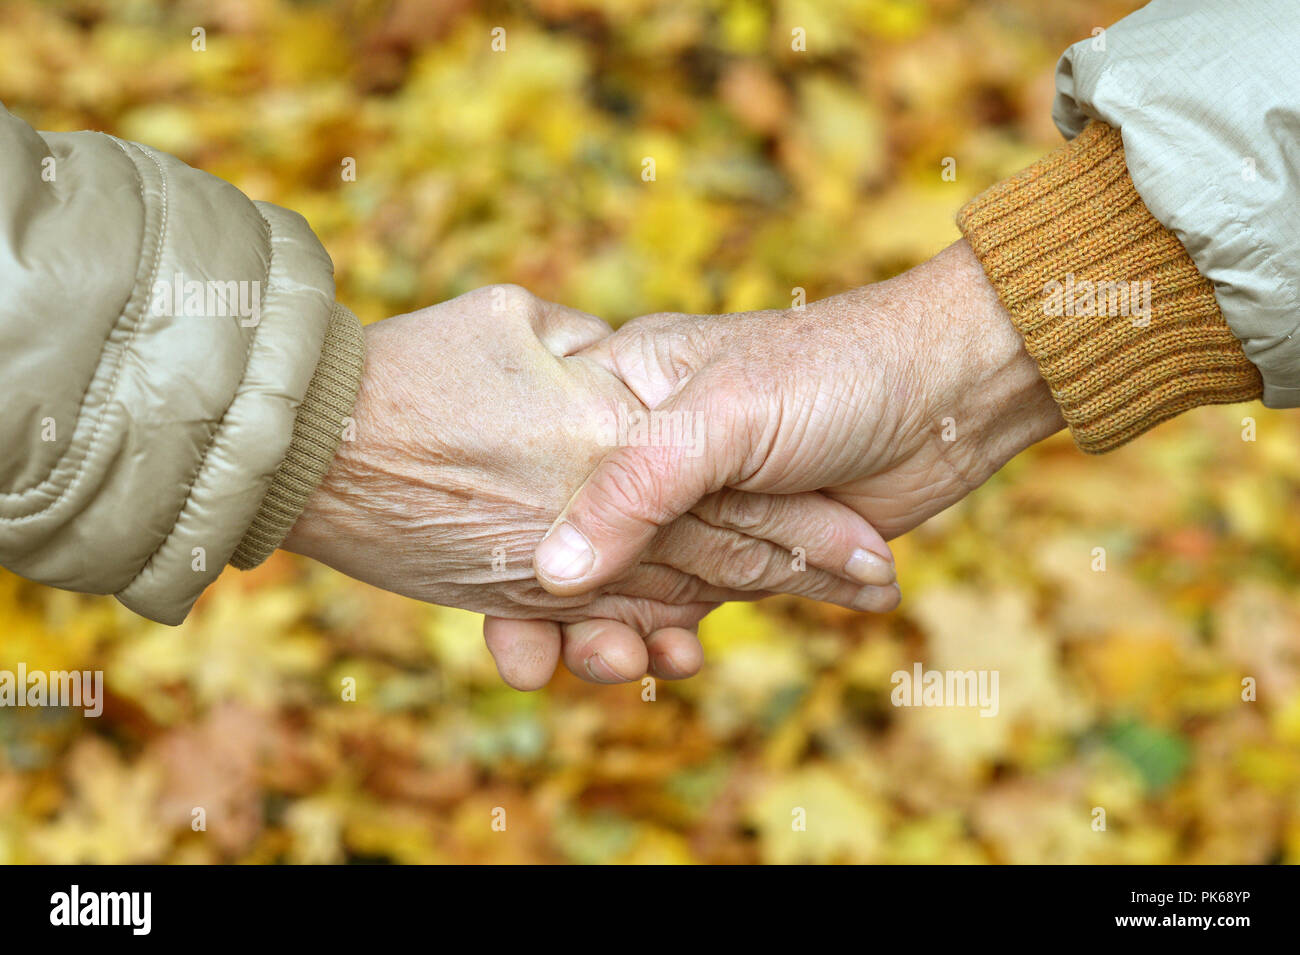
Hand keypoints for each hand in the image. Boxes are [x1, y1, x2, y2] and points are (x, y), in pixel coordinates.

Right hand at [282, 286, 894, 687]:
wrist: (950, 391)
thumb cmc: (831, 374)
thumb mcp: (722, 416)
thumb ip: (635, 487)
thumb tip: (550, 574)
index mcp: (618, 389)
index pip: (536, 478)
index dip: (509, 555)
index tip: (502, 621)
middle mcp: (646, 447)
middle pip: (579, 543)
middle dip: (570, 613)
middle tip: (571, 666)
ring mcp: (697, 498)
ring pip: (634, 580)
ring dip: (627, 635)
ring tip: (640, 670)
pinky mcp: (746, 540)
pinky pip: (694, 599)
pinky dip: (682, 635)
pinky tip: (684, 661)